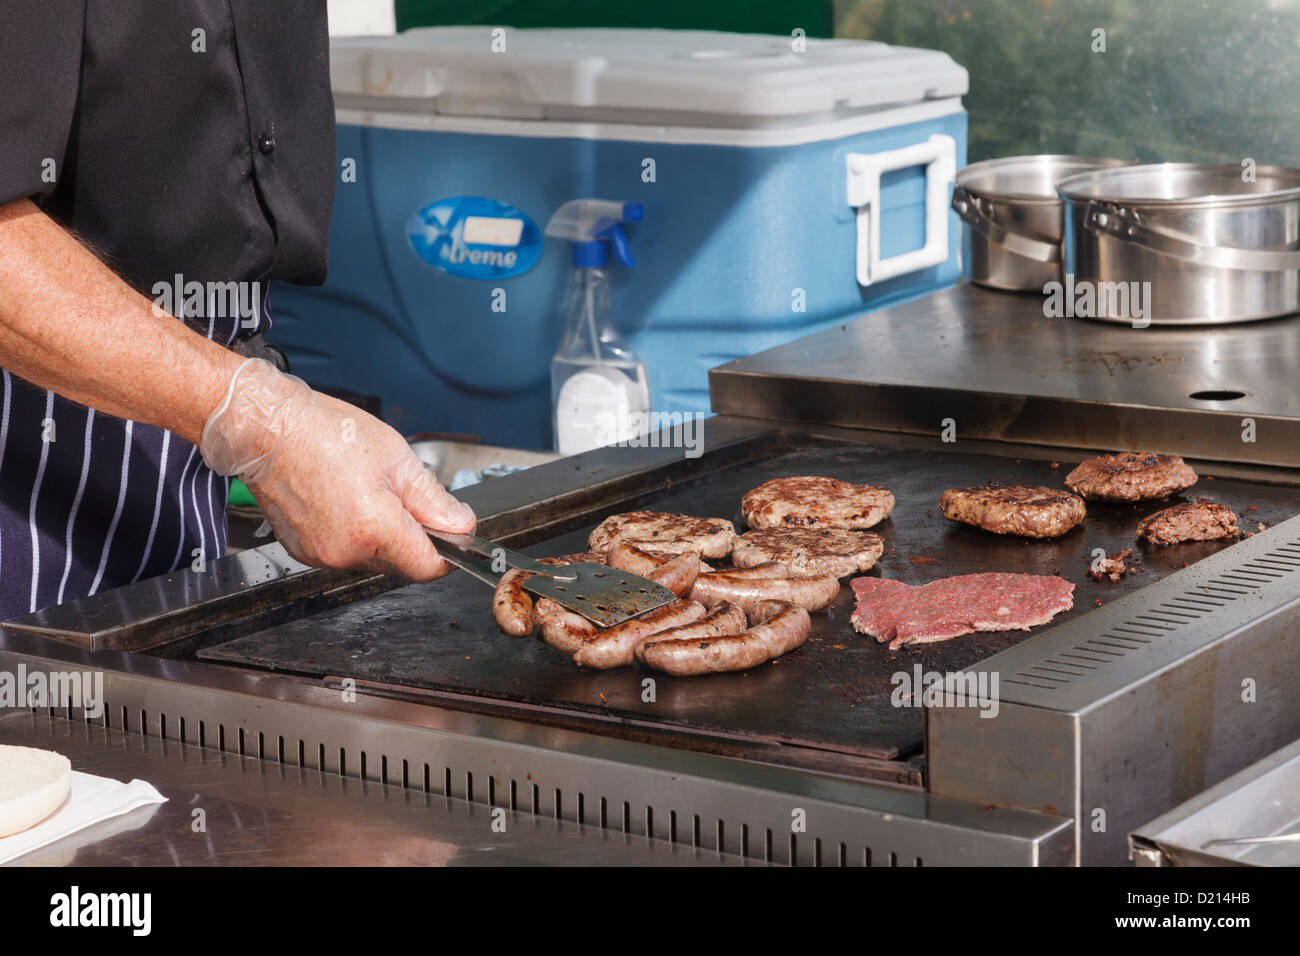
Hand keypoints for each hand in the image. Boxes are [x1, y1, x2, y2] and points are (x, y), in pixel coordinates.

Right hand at [200, 358, 474, 578]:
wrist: (267, 429)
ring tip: (367, 490)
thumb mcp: (397, 458)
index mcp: (374, 529)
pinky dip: (354, 533)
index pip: (428, 567)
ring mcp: (321, 555)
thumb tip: (461, 525)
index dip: (448, 552)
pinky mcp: (304, 552)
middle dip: (413, 536)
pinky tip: (345, 500)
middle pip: (401, 563)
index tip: (454, 534)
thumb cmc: (325, 434)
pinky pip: (345, 552)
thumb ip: (433, 501)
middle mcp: (345, 552)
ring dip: (382, 534)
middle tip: (404, 494)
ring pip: (373, 558)